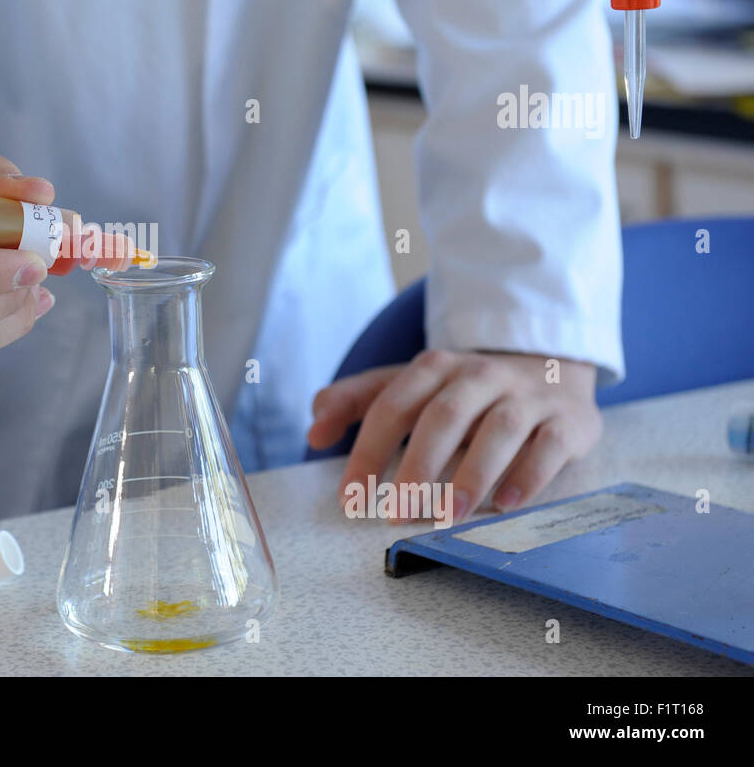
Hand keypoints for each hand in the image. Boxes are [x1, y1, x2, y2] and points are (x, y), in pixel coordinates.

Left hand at [308, 350, 601, 520]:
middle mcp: (480, 376)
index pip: (392, 406)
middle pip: (443, 416)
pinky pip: (548, 446)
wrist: (550, 367)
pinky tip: (505, 504)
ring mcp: (526, 396)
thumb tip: (314, 428)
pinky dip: (527, 475)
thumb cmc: (465, 390)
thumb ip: (357, 401)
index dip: (367, 452)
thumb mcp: (410, 386)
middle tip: (394, 512)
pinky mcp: (567, 421)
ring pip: (499, 430)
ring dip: (471, 474)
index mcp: (435, 368)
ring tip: (447, 515)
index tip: (348, 497)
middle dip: (416, 466)